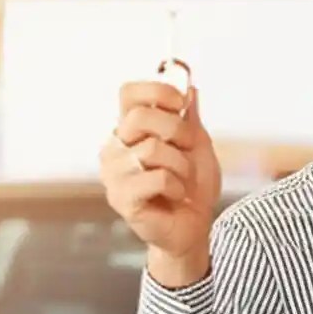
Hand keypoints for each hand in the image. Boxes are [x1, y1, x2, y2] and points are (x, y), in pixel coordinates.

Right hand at [101, 81, 220, 283]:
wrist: (194, 226)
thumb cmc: (192, 187)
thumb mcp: (198, 145)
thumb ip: (190, 118)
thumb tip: (189, 87)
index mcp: (130, 130)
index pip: (128, 94)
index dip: (156, 91)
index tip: (180, 103)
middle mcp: (115, 148)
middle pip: (138, 117)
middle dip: (175, 130)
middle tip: (189, 149)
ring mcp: (114, 174)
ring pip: (150, 149)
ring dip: (180, 164)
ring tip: (182, 179)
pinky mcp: (121, 198)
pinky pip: (156, 177)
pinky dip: (176, 186)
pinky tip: (175, 195)